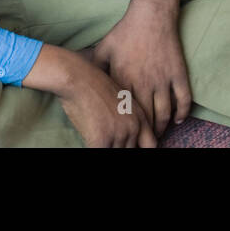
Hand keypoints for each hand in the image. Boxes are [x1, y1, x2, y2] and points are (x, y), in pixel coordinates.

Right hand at [35, 46, 155, 147]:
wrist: (78, 77)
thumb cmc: (93, 87)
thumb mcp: (121, 99)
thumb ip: (128, 119)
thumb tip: (125, 138)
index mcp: (140, 117)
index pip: (151, 145)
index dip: (139, 148)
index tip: (127, 145)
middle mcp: (134, 126)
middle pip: (131, 150)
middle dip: (118, 147)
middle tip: (108, 140)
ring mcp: (119, 133)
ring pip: (115, 153)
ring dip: (106, 146)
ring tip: (97, 137)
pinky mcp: (102, 139)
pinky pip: (99, 153)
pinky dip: (93, 147)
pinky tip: (89, 140)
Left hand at [91, 0, 191, 137]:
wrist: (150, 14)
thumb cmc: (125, 31)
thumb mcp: (103, 49)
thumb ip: (92, 66)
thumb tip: (79, 78)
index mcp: (124, 81)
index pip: (124, 113)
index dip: (125, 128)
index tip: (124, 135)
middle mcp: (144, 84)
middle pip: (145, 118)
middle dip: (145, 134)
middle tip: (142, 141)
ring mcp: (163, 79)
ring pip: (164, 113)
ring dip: (162, 127)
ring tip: (158, 134)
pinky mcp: (177, 73)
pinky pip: (183, 99)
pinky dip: (182, 113)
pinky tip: (178, 120)